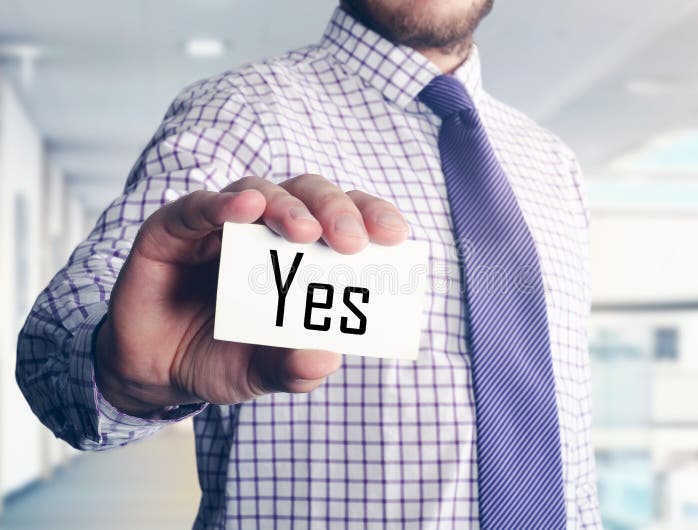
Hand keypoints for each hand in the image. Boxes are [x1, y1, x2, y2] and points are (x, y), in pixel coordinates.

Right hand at [94, 175, 408, 416]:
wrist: (155, 372)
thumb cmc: (220, 358)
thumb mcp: (263, 371)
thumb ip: (294, 367)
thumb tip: (327, 358)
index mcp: (299, 254)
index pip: (344, 220)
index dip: (371, 218)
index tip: (396, 236)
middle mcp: (265, 230)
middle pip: (310, 196)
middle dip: (336, 211)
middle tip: (351, 241)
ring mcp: (219, 225)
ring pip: (261, 191)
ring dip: (287, 207)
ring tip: (304, 232)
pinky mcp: (174, 228)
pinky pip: (198, 206)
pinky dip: (223, 204)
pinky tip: (245, 208)